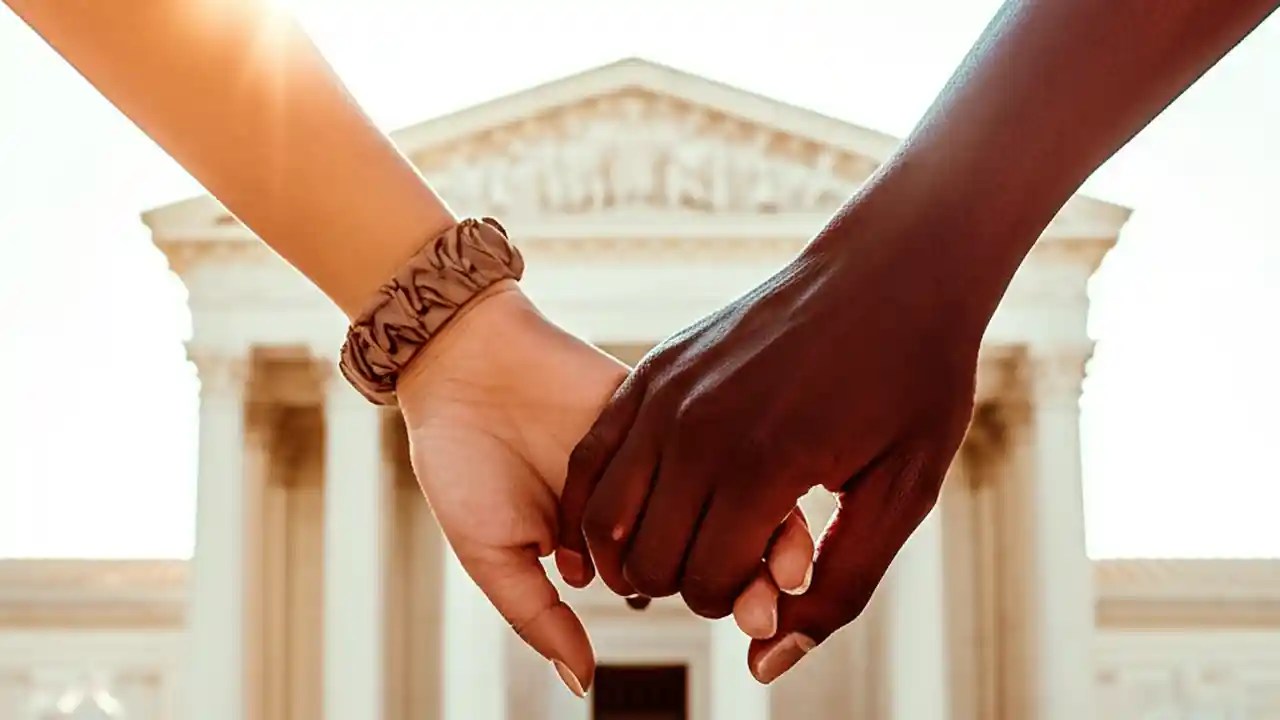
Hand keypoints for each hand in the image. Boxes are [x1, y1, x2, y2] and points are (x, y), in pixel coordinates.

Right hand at [395, 281, 814, 695]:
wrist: (455, 365)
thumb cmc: (460, 462)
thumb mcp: (492, 553)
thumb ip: (537, 615)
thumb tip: (581, 682)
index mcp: (610, 532)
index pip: (683, 572)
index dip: (722, 597)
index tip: (757, 623)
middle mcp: (643, 489)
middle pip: (718, 534)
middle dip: (752, 576)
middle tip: (769, 610)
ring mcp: (655, 441)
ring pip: (725, 485)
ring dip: (758, 528)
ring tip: (776, 570)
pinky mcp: (656, 395)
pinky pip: (708, 431)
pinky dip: (736, 465)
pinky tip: (756, 492)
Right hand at [557, 204, 979, 683]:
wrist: (890, 268)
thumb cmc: (911, 379)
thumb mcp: (902, 495)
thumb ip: (838, 589)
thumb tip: (767, 663)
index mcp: (763, 465)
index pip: (704, 584)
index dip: (736, 604)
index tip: (774, 580)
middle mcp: (697, 430)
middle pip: (648, 559)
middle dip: (686, 583)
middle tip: (733, 564)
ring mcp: (665, 393)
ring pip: (604, 517)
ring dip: (636, 551)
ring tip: (682, 547)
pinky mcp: (651, 368)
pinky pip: (594, 459)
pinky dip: (597, 503)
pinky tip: (628, 519)